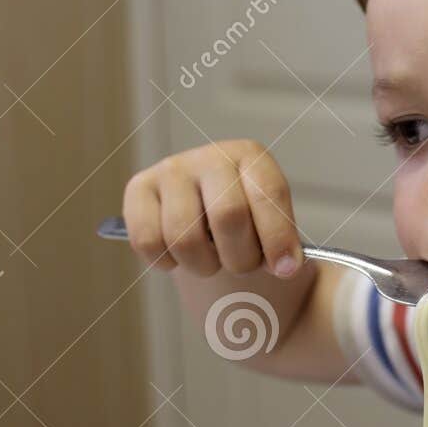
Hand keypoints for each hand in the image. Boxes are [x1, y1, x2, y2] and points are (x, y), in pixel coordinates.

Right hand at [121, 139, 302, 277]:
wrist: (212, 235)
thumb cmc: (251, 236)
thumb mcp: (277, 234)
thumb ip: (288, 248)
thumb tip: (289, 266)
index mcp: (252, 157)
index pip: (268, 195)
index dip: (278, 238)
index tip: (286, 270)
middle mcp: (211, 156)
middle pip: (227, 216)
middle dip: (240, 258)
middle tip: (242, 266)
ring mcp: (172, 170)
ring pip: (184, 235)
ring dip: (202, 266)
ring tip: (210, 262)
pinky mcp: (138, 189)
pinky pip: (148, 241)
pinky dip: (166, 262)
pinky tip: (178, 256)